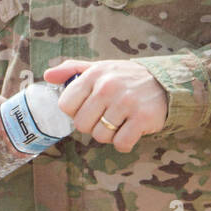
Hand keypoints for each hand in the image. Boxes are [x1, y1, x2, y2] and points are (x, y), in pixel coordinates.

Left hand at [44, 59, 168, 153]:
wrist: (164, 82)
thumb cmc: (125, 77)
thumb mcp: (99, 68)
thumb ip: (71, 69)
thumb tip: (46, 75)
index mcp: (93, 74)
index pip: (66, 105)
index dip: (75, 112)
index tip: (88, 108)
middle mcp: (108, 87)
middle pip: (81, 125)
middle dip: (92, 125)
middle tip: (106, 116)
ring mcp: (125, 103)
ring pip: (100, 136)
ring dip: (109, 134)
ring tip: (119, 121)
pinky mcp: (142, 118)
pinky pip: (121, 143)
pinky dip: (124, 143)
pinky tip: (130, 130)